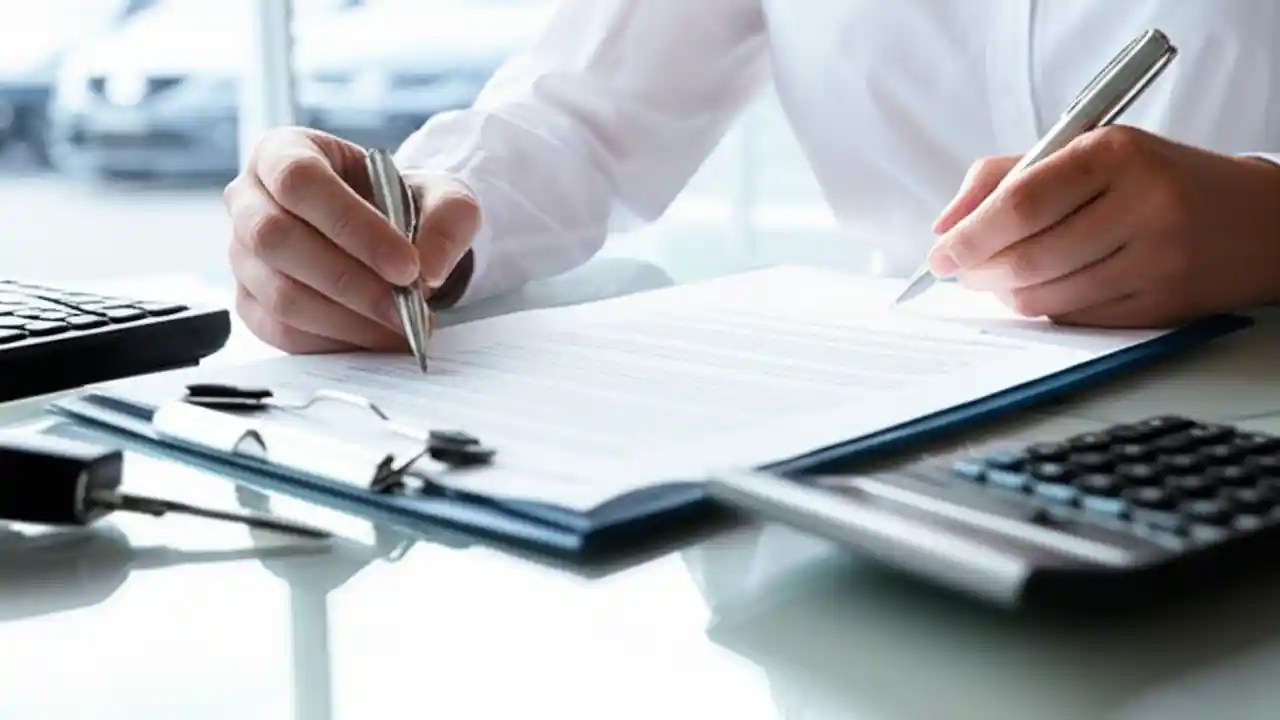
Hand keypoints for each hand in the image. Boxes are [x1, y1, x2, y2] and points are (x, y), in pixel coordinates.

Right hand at [224, 127, 479, 352]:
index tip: (405, 265)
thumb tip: (429, 267)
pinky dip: (334, 342)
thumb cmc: (401, 204)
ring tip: (401, 325)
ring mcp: (242, 254)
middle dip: (351, 281)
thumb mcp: (442, 195)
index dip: (351, 225)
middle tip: (406, 306)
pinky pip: (281, 331)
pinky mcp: (250, 302)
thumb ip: (449, 218)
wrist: (385, 238)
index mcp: (283, 151)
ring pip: (280, 294)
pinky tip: (377, 337)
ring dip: (348, 319)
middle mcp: (248, 199)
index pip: (299, 181)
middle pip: (278, 239)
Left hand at [928, 126, 1279, 326]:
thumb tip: (944, 226)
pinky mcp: (1162, 307)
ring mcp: (1157, 261)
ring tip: (994, 279)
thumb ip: (1008, 176)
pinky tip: (1039, 292)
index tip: (939, 253)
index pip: (1021, 203)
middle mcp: (1143, 206)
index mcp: (1116, 154)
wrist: (1257, 220)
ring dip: (1004, 295)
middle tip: (958, 270)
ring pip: (1046, 297)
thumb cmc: (1153, 178)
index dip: (969, 235)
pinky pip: (1076, 320)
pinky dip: (1043, 310)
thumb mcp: (1088, 150)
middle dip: (977, 271)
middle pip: (1027, 257)